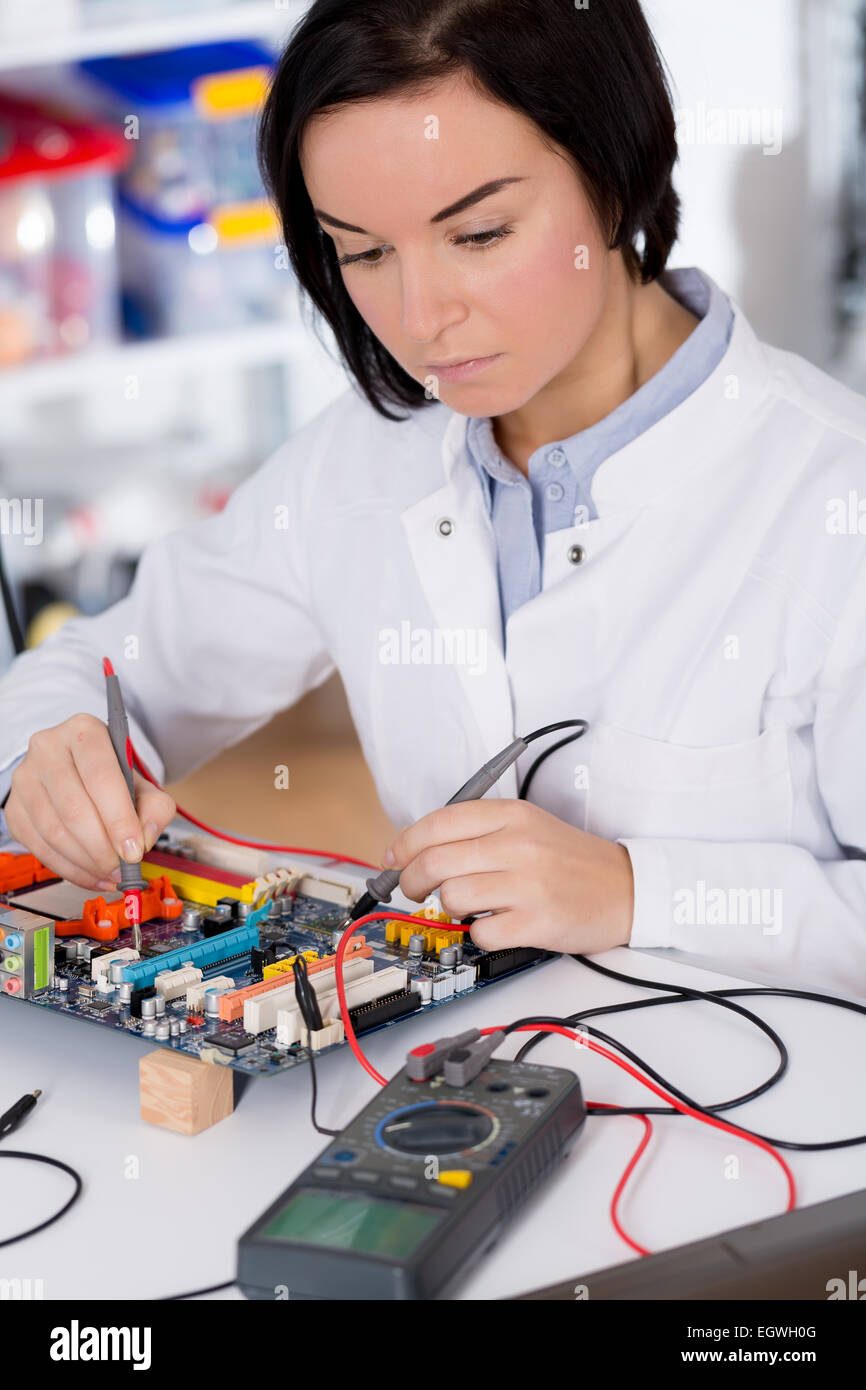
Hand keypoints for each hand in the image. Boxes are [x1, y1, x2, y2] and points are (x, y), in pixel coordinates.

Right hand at [4, 713, 175, 891]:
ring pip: (54, 831)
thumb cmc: (111, 776)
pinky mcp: (15, 808)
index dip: (119, 819)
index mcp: (84, 732)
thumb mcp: (142, 783)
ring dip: (86, 862)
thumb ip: (154, 808)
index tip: (134, 850)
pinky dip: (69, 869)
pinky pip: (39, 847)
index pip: (101, 777)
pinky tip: (91, 874)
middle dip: (102, 847)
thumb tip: (143, 839)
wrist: (77, 771)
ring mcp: (25, 778)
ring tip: (110, 873)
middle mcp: (48, 748)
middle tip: (122, 866)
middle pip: (74, 808)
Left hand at [381, 799, 633, 954]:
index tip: (391, 860)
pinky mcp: (536, 923)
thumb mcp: (527, 826)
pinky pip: (480, 933)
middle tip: (412, 891)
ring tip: (468, 907)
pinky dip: (480, 935)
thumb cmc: (570, 860)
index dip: (404, 844)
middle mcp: (518, 845)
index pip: (438, 823)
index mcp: (512, 815)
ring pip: (451, 898)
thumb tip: (413, 851)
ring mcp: (527, 885)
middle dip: (410, 881)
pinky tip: (498, 925)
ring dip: (449, 909)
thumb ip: (476, 832)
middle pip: (434, 862)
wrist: (627, 889)